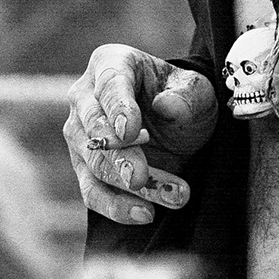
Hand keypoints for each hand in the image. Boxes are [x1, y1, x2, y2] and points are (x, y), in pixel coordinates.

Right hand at [65, 47, 216, 230]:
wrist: (179, 127)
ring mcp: (80, 135)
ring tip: (175, 196)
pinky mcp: (85, 169)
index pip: (109, 83)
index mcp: (110, 64)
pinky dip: (117, 207)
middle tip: (140, 176)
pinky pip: (92, 192)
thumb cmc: (183, 100)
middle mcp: (84, 97)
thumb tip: (166, 106)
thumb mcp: (198, 92)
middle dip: (118, 155)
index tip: (130, 132)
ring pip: (94, 164)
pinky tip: (146, 214)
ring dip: (131, 186)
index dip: (118, 108)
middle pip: (92, 127)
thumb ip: (187, 96)